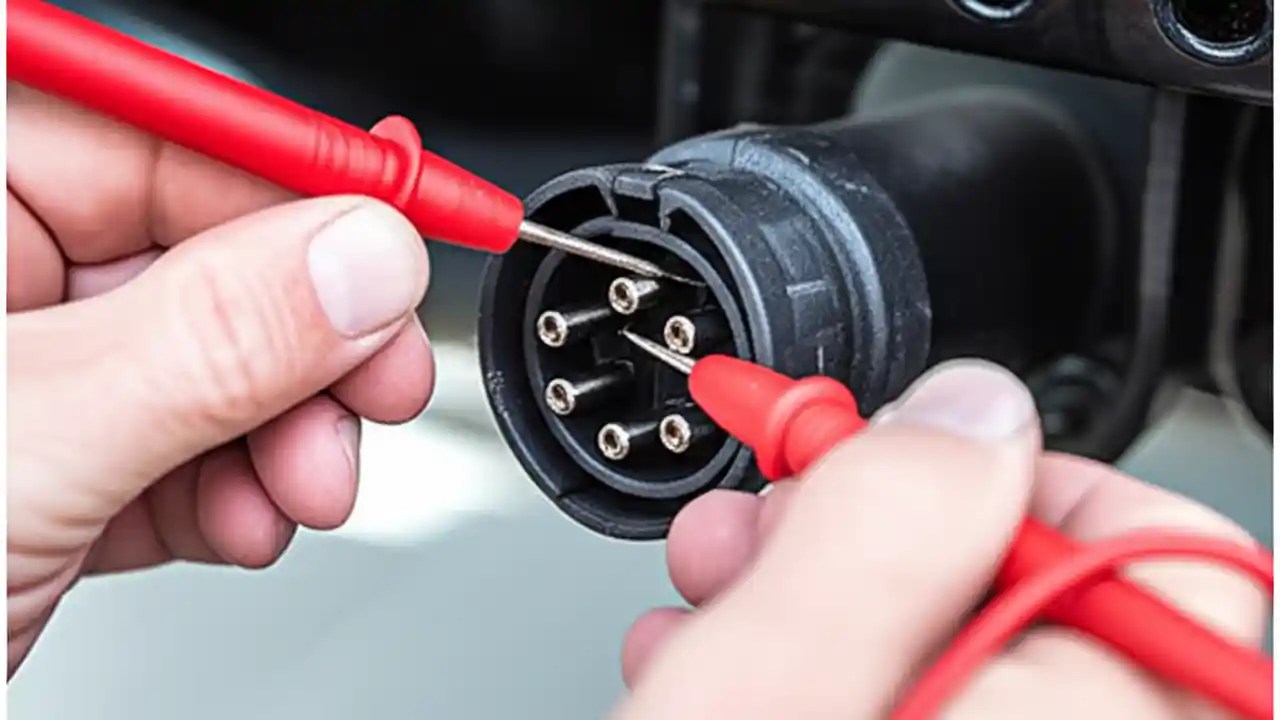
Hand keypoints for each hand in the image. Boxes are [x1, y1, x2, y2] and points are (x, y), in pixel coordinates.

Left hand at [7, 85, 433, 671]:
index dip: (298, 185)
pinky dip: (231, 487)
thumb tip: (360, 256)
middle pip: (203, 254)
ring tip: (297, 490)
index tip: (404, 231)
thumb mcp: (26, 444)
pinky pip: (179, 441)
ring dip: (282, 431)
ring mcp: (14, 375)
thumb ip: (210, 338)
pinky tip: (236, 522)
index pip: (154, 138)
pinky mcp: (45, 462)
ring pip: (210, 359)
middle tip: (375, 383)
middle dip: (306, 338)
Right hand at [617, 362, 1266, 718]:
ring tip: (706, 592)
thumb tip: (968, 407)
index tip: (894, 457)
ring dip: (806, 591)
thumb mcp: (779, 677)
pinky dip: (798, 666)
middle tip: (764, 516)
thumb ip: (888, 522)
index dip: (1015, 470)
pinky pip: (888, 698)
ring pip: (935, 643)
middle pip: (1025, 590)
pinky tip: (710, 661)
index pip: (1159, 548)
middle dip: (868, 524)